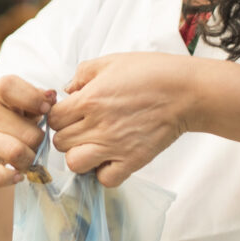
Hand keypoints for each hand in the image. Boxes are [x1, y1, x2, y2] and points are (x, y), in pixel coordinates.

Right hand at [0, 75, 56, 188]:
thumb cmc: (4, 126)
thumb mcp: (18, 108)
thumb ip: (36, 100)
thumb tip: (51, 96)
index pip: (10, 86)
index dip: (33, 97)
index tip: (46, 109)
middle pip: (30, 132)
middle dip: (38, 143)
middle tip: (33, 145)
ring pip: (18, 153)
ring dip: (29, 161)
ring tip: (27, 160)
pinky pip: (0, 175)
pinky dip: (12, 178)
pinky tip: (16, 175)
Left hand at [45, 53, 194, 186]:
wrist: (186, 92)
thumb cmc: (152, 73)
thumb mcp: (112, 61)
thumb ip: (83, 73)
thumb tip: (67, 89)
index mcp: (90, 99)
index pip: (53, 118)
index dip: (58, 116)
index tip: (70, 113)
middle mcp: (98, 125)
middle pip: (60, 142)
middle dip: (67, 135)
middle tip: (82, 128)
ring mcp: (115, 146)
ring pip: (75, 163)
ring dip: (80, 156)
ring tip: (93, 146)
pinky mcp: (133, 161)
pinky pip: (105, 179)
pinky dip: (104, 172)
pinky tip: (111, 158)